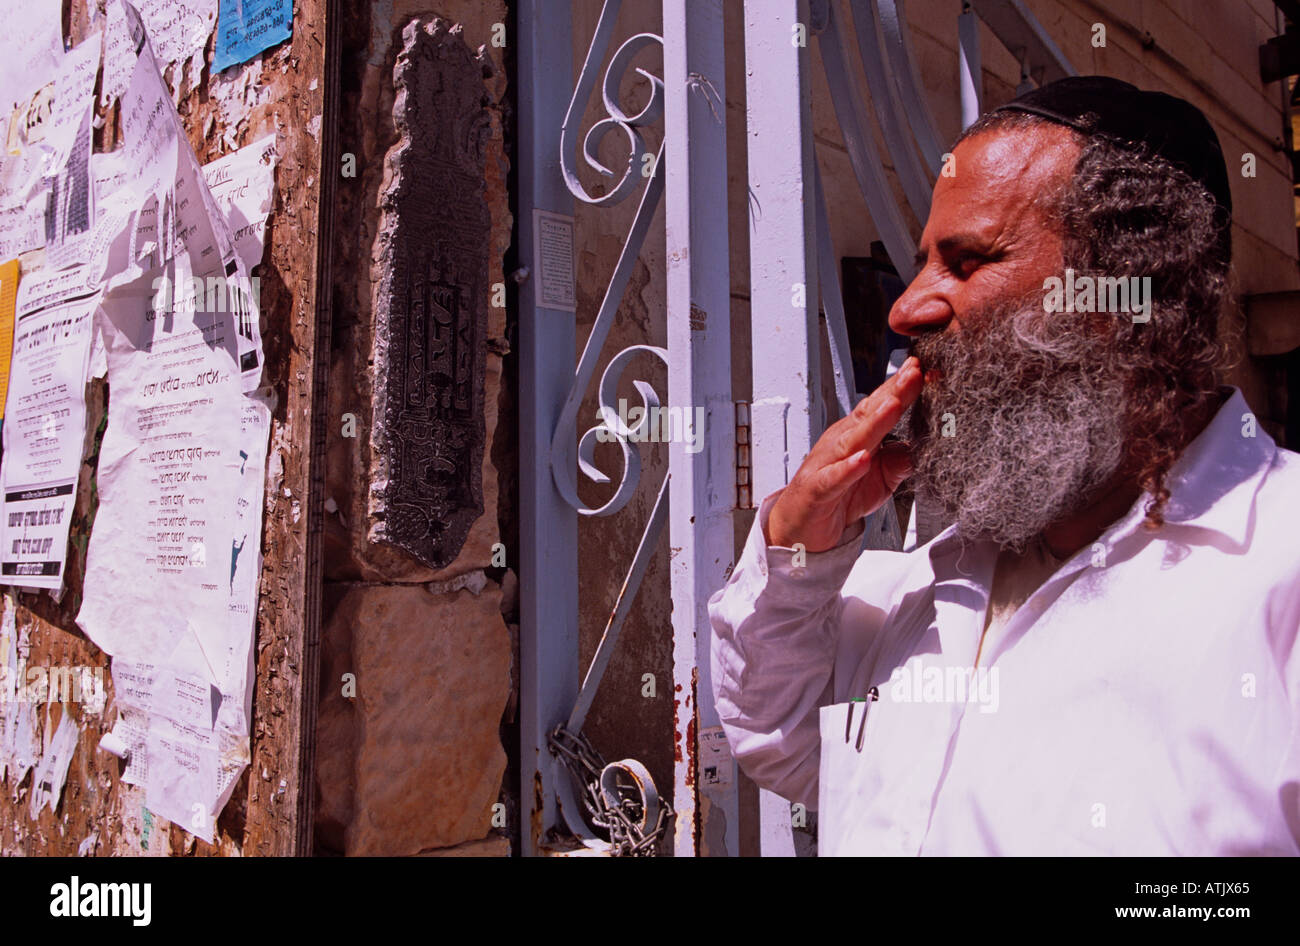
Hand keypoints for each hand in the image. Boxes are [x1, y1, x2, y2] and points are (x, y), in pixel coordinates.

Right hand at [765, 357, 921, 551]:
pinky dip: (848, 468)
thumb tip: (925, 444)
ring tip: (894, 405)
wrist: (801, 528)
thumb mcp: (881, 479)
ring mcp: (827, 464)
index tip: (922, 369)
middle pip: (868, 414)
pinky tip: (863, 459)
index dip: (902, 389)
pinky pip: (834, 478)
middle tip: (913, 373)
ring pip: (853, 440)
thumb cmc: (839, 497)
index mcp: (856, 435)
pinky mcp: (817, 489)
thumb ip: (901, 460)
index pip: (881, 406)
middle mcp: (841, 443)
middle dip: (892, 393)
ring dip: (874, 422)